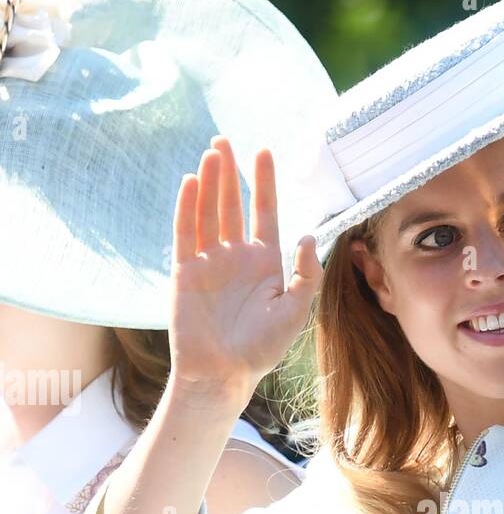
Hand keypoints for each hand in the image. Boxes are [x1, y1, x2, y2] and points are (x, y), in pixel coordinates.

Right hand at [169, 136, 321, 398]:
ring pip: (209, 213)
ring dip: (211, 183)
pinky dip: (188, 207)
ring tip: (212, 152)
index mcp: (265, 264)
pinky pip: (186, 233)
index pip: (265, 213)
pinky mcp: (185, 271)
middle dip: (230, 173)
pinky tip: (192, 182)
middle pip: (233, 206)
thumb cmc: (261, 349)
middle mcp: (237, 257)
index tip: (263, 151)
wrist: (223, 373)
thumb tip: (308, 235)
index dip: (263, 183)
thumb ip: (306, 274)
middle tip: (225, 140)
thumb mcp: (295, 312)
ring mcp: (210, 262)